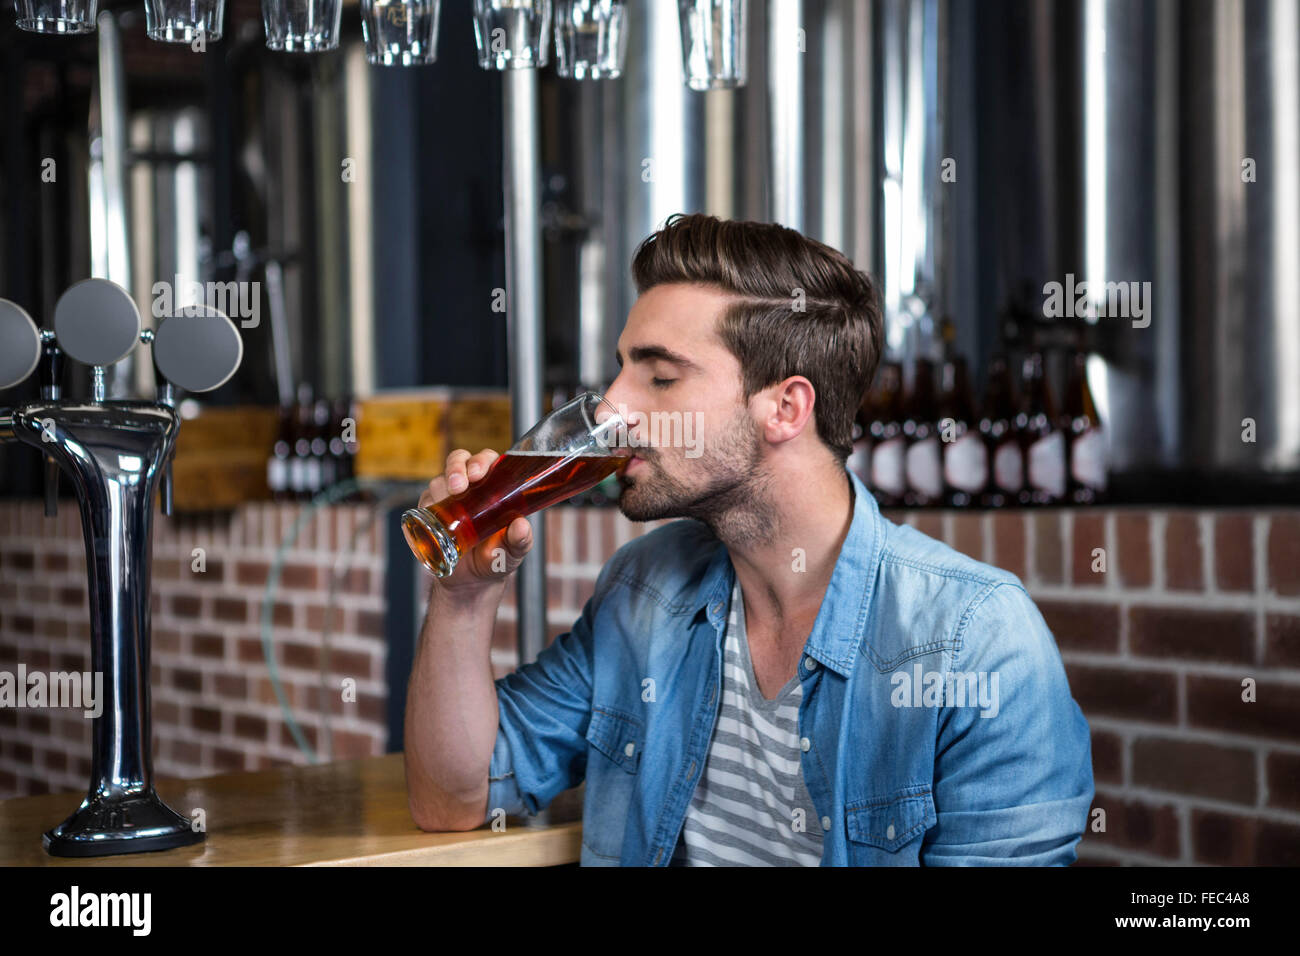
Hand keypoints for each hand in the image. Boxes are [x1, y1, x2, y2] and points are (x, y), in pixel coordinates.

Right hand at [418, 449, 533, 593]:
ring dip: (442, 485)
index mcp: (494, 487)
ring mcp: (449, 498)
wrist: (472, 581)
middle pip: (460, 461)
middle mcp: (471, 487)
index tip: (478, 472)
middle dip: (457, 468)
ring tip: (449, 500)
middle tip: (459, 485)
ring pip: (440, 479)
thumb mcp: (513, 552)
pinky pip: (425, 500)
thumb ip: (520, 541)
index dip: (481, 460)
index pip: (487, 461)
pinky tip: (431, 513)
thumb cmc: (497, 558)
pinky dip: (427, 504)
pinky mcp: (432, 512)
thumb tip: (521, 526)